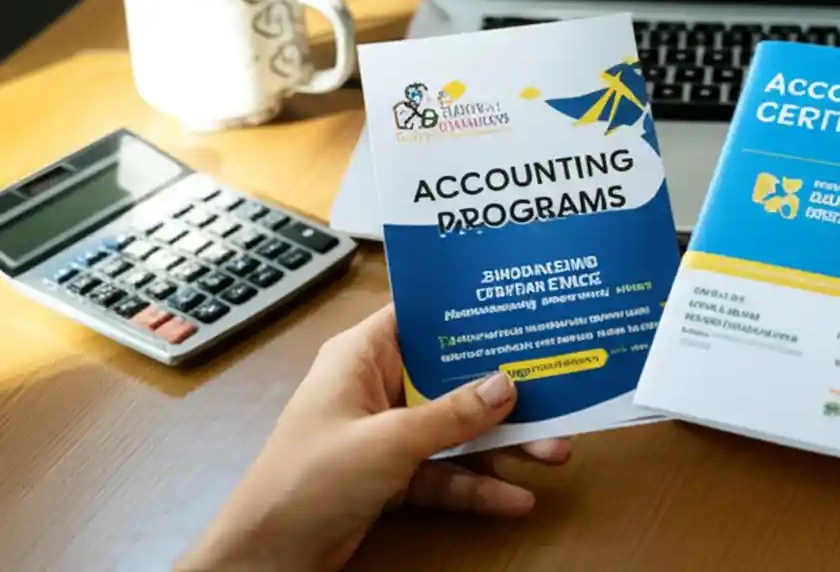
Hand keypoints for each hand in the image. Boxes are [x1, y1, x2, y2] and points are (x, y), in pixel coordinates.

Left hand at [177, 305, 570, 571]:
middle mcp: (377, 387)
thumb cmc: (306, 480)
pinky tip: (515, 498)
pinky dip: (478, 486)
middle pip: (453, 377)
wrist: (268, 557)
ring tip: (554, 451)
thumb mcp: (387, 441)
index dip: (468, 310)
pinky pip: (447, 473)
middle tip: (557, 392)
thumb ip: (451, 415)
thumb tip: (506, 384)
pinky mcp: (394, 476)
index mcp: (362, 355)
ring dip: (503, 443)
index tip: (519, 306)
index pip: (421, 315)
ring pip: (458, 429)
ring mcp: (388, 433)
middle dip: (505, 392)